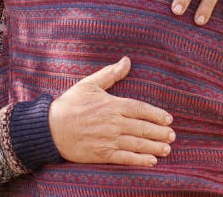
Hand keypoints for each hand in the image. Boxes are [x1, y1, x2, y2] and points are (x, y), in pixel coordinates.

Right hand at [48, 56, 174, 166]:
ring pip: (137, 144)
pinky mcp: (102, 154)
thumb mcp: (89, 84)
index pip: (140, 109)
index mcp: (112, 105)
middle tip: (172, 136)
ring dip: (154, 147)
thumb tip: (127, 60)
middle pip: (142, 128)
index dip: (156, 114)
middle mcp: (113, 123)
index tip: (168, 119)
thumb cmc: (70, 105)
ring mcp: (108, 140)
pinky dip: (139, 160)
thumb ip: (110, 74)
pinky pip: (125, 158)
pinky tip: (151, 161)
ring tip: (167, 149)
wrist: (50, 128)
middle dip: (159, 132)